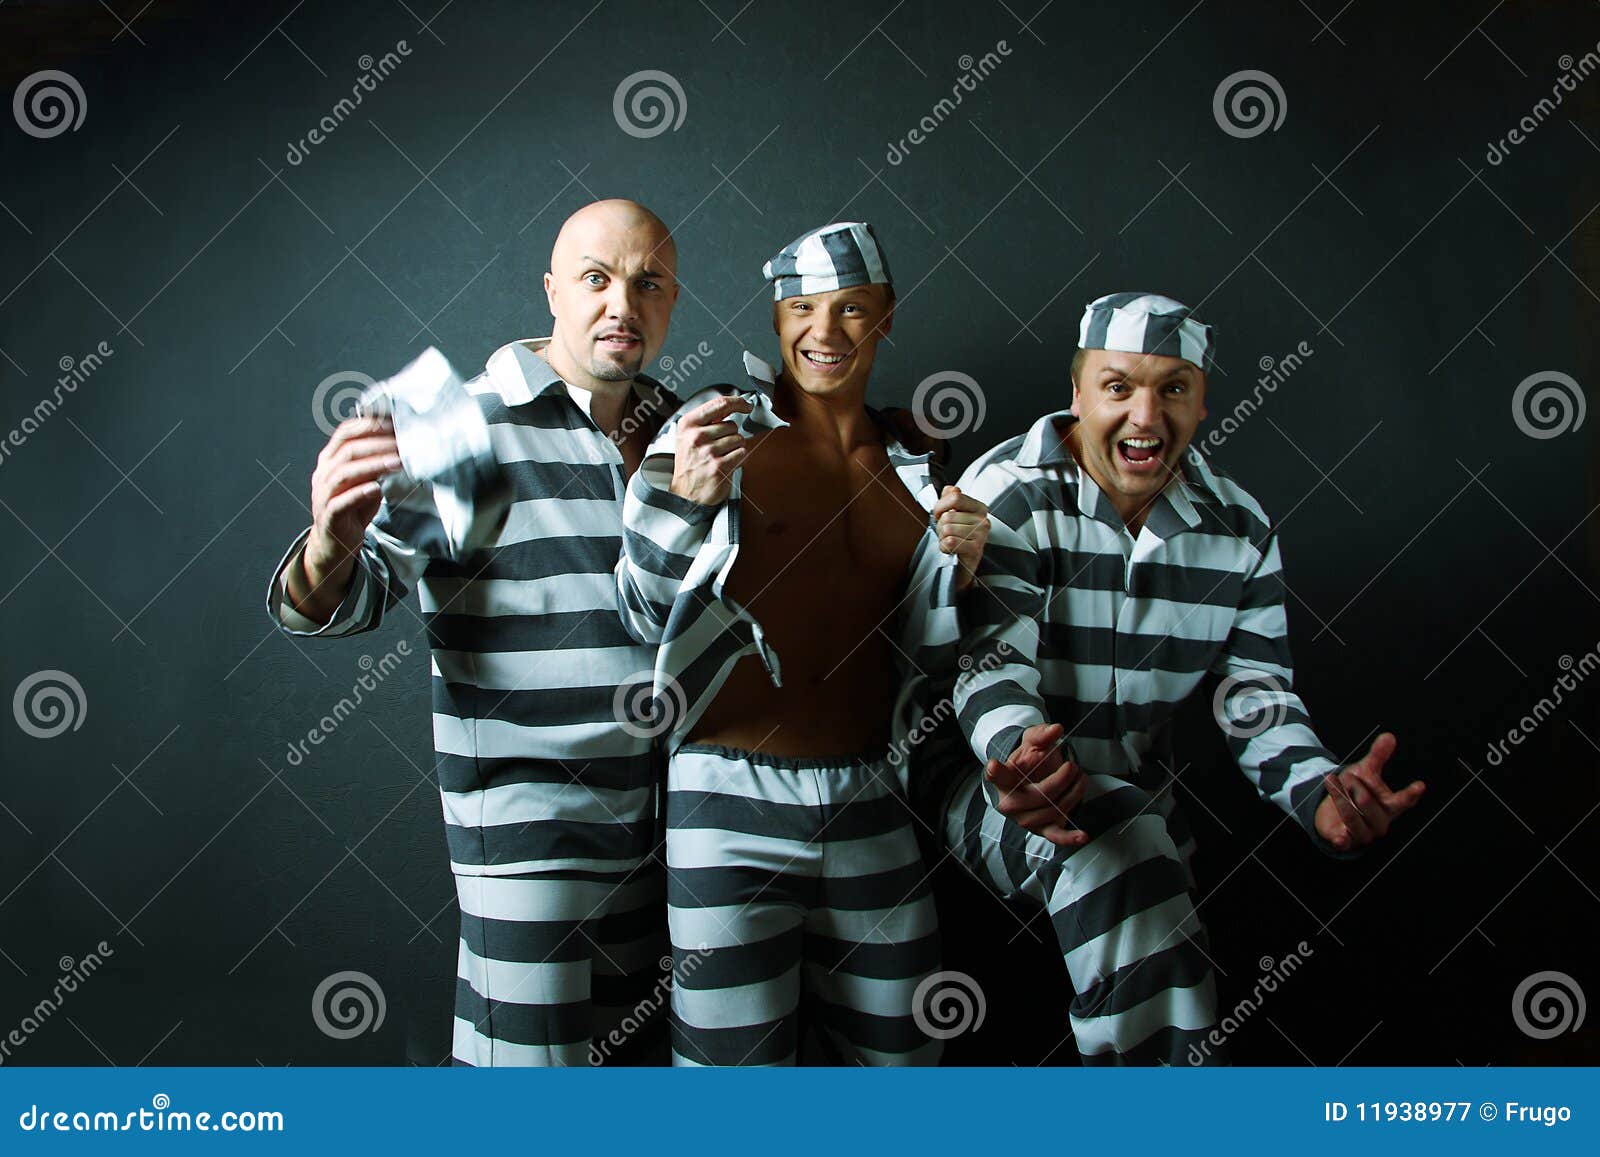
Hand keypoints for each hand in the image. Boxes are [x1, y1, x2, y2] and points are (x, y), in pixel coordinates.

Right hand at [306, 416, 399, 580]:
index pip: (345, 433)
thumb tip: (399, 447)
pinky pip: (341, 501)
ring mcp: (323, 494)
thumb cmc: (352, 509)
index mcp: (330, 460)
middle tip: (402, 443)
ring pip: (345, 473)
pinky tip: (376, 487)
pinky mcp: (328, 515)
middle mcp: (323, 474)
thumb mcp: (366, 481)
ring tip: (397, 462)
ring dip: (373, 465)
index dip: (368, 425)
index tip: (392, 422)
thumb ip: (376, 465)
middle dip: (377, 444)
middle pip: (348, 450)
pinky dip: (359, 492)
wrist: (335, 543)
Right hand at [670, 394, 752, 505]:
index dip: (737, 403)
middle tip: (717, 448)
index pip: (719, 404)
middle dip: (730, 435)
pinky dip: (738, 459)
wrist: (685, 494)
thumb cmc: (689, 465)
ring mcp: (708, 451)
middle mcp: (697, 436)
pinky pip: (742, 453)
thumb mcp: (688, 437)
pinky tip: (725, 464)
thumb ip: (706, 420)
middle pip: (732, 425)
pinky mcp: (720, 466)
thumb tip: (731, 406)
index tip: (746, 405)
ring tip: (720, 457)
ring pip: (739, 439)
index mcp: (688, 424)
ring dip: (734, 448)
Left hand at [932, 485, 989, 592]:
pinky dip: (944, 548)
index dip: (940, 506)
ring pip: (947, 529)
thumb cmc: (957, 541)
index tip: (938, 515)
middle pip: (948, 516)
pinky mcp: (976, 549)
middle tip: (946, 534)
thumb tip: (951, 489)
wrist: (962, 567)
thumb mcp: (954, 517)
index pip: (955, 496)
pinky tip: (951, 550)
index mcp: (979, 508)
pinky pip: (950, 542)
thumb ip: (951, 499)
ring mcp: (981, 535)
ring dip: (942, 538)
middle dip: (940, 527)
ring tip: (950, 542)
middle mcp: (983, 520)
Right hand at [985, 722, 1087, 848]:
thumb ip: (1042, 734)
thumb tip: (1057, 729)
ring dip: (1073, 795)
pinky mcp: (1041, 829)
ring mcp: (1025, 819)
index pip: (997, 775)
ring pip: (1054, 810)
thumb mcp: (1031, 743)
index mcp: (1002, 779)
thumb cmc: (1027, 761)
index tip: (995, 765)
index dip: (996, 771)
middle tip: (1072, 766)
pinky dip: (1069, 837)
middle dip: (1061, 780)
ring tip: (1080, 779)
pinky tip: (1082, 835)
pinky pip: (1055, 836)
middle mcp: (1009, 803)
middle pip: (1038, 795)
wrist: (1027, 781)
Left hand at [1314, 732, 1425, 851]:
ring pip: (1356, 821)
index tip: (1419, 785)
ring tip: (1333, 784)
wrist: (1334, 811)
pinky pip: (1345, 842)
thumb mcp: (1365, 772)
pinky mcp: (1345, 839)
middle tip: (1349, 778)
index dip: (1411, 794)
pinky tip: (1339, 836)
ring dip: (1343, 803)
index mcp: (1388, 806)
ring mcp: (1363, 833)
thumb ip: (1378, 756)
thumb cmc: (1355, 791)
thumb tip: (1389, 736)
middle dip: (1360, 792)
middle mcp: (1379, 822)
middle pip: (1373, 809)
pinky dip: (1343, 840)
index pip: (1402, 801)